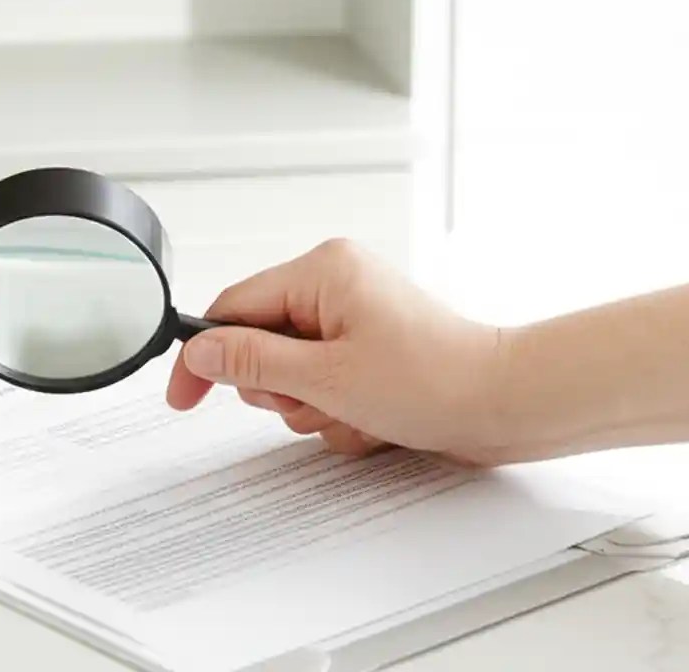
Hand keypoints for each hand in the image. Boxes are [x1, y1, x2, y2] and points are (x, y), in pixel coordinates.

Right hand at [166, 239, 519, 464]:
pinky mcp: (367, 351)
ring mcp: (352, 319)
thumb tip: (200, 351)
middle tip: (321, 399)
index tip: (184, 396)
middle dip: (283, 390)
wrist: (505, 404)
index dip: (205, 357)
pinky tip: (375, 416)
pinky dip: (339, 413)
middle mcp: (335, 286)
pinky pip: (322, 389)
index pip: (233, 309)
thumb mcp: (325, 376)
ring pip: (290, 376)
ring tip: (357, 409)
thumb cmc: (434, 379)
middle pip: (260, 347)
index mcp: (322, 271)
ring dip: (315, 408)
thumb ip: (252, 362)